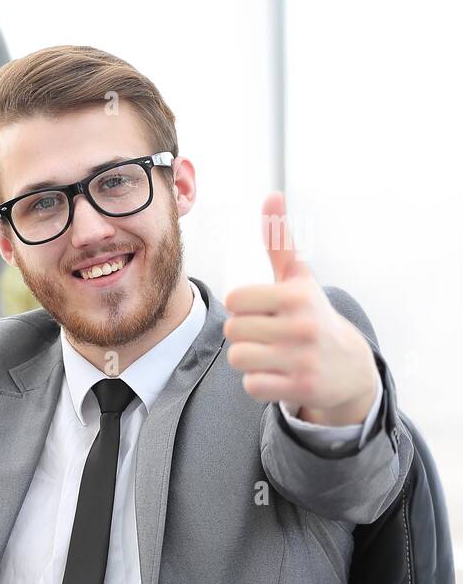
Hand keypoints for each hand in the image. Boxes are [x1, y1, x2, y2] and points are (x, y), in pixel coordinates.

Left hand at [224, 192, 378, 426]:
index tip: (263, 309)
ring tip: (272, 353)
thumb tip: (271, 195)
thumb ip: (279, 241)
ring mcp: (303, 359)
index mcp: (297, 296)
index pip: (235, 299)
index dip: (242, 305)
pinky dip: (259, 382)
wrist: (350, 366)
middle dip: (245, 333)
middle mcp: (302, 327)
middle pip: (233, 330)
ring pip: (238, 358)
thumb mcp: (298, 278)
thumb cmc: (312, 314)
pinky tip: (279, 374)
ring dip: (249, 358)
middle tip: (269, 334)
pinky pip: (251, 386)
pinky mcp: (301, 389)